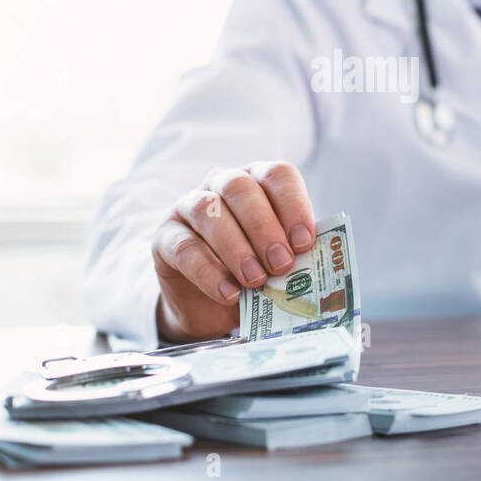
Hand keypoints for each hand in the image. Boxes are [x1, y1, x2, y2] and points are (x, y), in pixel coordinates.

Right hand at [151, 161, 315, 342]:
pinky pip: (184, 247)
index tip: (305, 241)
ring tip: (255, 280)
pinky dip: (208, 272)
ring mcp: (188, 206)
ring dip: (236, 247)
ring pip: (208, 210)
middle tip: (281, 264)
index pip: (276, 175)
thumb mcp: (277, 262)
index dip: (293, 204)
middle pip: (240, 188)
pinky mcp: (165, 237)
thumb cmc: (253, 273)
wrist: (210, 305)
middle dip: (264, 226)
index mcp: (258, 182)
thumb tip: (315, 265)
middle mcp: (221, 184)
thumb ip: (292, 255)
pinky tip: (229, 293)